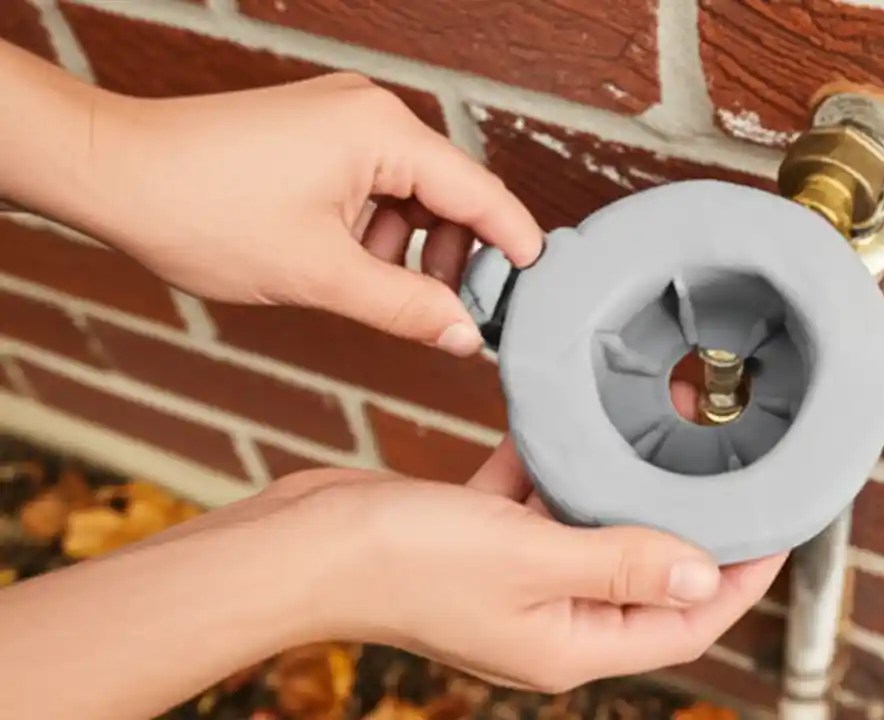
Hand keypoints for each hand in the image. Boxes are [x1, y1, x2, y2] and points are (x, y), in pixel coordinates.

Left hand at [72, 72, 541, 355]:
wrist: (115, 174)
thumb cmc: (202, 210)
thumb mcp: (320, 274)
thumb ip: (406, 307)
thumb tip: (465, 336)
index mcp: (384, 132)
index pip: (480, 193)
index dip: (514, 247)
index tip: (539, 291)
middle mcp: (372, 113)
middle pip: (449, 192)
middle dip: (452, 256)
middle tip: (443, 311)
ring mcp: (342, 118)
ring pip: (410, 193)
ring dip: (407, 247)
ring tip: (371, 287)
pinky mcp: (317, 133)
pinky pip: (374, 183)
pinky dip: (374, 229)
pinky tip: (345, 262)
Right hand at [261, 380, 782, 690]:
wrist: (307, 545)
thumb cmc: (405, 560)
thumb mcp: (532, 556)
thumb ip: (622, 560)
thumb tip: (706, 575)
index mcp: (570, 643)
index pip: (684, 621)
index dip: (737, 580)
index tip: (775, 528)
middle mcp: (549, 621)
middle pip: (644, 576)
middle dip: (686, 526)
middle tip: (726, 471)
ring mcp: (514, 583)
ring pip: (591, 534)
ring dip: (618, 490)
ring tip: (655, 438)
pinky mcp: (482, 545)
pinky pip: (537, 507)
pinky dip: (552, 471)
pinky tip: (563, 427)